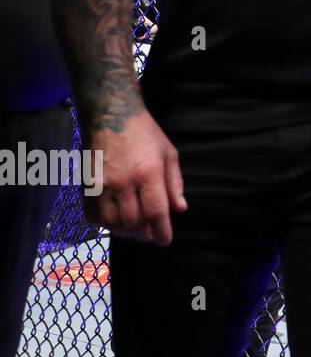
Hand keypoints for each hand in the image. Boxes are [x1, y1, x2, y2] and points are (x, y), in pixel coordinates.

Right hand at [85, 109, 186, 245]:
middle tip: (150, 234)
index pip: (156, 212)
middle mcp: (124, 182)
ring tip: (134, 230)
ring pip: (112, 223)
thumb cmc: (146, 133)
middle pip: (133, 222)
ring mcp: (102, 185)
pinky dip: (103, 225)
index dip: (161, 232)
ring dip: (124, 232)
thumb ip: (174, 183)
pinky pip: (92, 216)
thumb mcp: (169, 154)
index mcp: (148, 173)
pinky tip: (113, 222)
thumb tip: (179, 209)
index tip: (165, 241)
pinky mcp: (86, 185)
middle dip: (144, 234)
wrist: (112, 116)